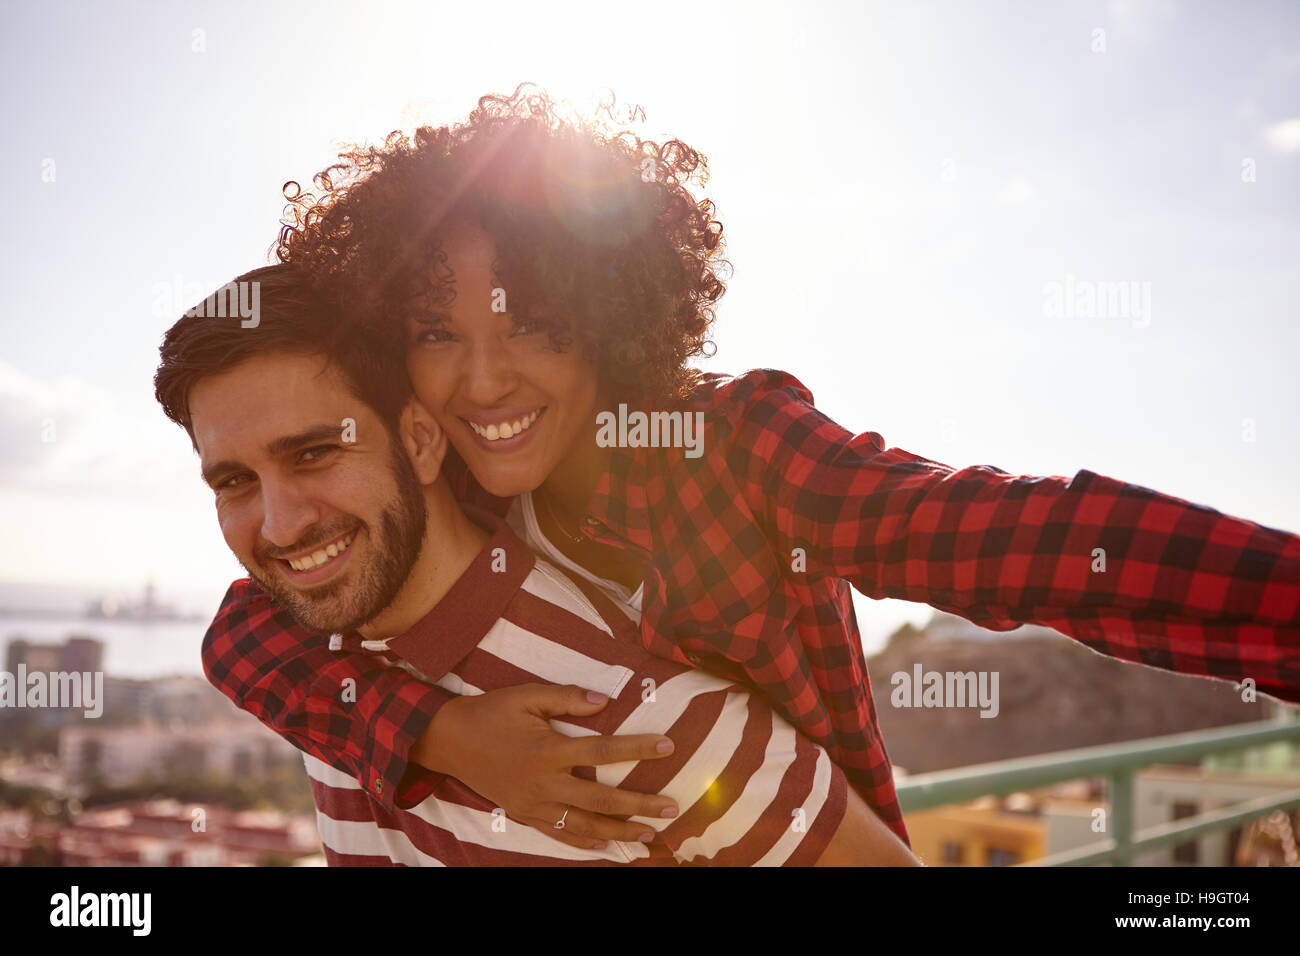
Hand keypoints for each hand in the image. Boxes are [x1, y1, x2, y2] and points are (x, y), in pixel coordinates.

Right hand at [413, 683, 678, 849]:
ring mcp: (534, 805)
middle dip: (640, 805)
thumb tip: (604, 701)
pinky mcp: (524, 815)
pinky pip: (558, 834)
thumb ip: (567, 697)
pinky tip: (605, 846)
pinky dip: (584, 843)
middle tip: (672, 806)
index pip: (603, 751)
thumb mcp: (527, 695)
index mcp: (548, 750)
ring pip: (584, 826)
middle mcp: (544, 783)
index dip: (637, 748)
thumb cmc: (491, 712)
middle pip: (602, 801)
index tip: (668, 745)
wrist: (449, 741)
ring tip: (649, 835)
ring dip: (620, 832)